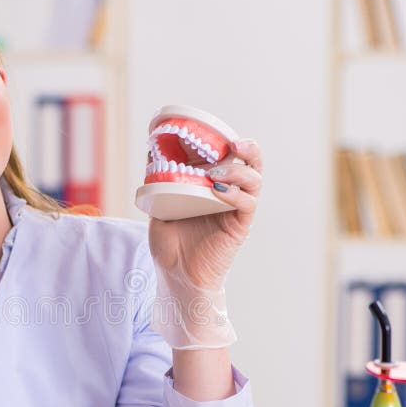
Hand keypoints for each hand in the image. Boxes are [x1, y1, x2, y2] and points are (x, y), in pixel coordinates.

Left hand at [148, 139, 262, 291]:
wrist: (176, 276)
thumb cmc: (170, 243)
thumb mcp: (159, 206)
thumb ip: (160, 182)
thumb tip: (151, 153)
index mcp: (212, 183)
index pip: (226, 154)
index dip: (221, 140)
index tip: (207, 130)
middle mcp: (228, 191)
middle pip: (250, 161)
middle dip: (246, 147)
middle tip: (232, 143)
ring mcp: (236, 207)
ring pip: (254, 178)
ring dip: (239, 169)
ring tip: (218, 171)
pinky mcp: (240, 224)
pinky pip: (247, 203)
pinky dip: (235, 193)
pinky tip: (218, 190)